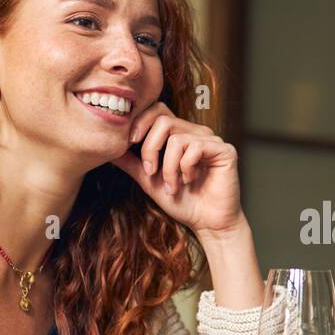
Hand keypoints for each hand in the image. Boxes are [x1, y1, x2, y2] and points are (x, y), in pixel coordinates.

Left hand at [110, 102, 243, 238]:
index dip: (140, 122)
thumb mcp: (149, 180)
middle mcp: (196, 132)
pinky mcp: (224, 150)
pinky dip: (186, 168)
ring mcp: (211, 140)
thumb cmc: (183, 202)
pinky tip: (190, 181)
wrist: (207, 223)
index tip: (130, 143)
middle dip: (150, 147)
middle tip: (150, 171)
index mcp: (180, 134)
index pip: (157, 111)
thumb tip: (110, 149)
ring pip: (177, 138)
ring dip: (168, 168)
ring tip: (173, 186)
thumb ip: (132, 163)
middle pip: (163, 120)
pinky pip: (195, 148)